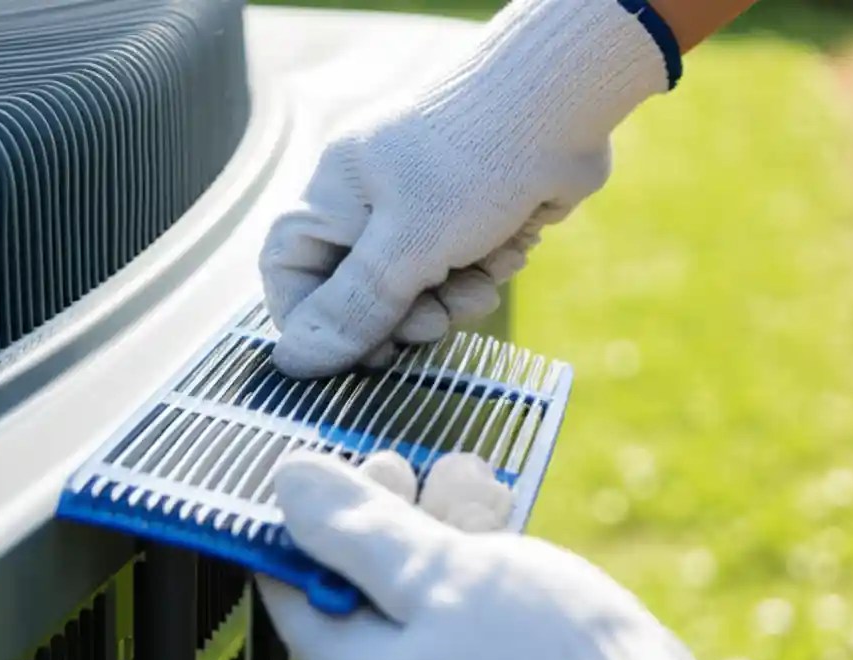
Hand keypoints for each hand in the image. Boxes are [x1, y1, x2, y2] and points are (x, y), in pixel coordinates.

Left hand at [258, 451, 750, 659]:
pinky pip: (472, 610)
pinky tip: (501, 515)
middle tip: (407, 463)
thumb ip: (362, 533)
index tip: (330, 464)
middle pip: (363, 580)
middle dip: (386, 509)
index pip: (295, 584)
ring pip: (424, 586)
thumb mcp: (445, 581)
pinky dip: (483, 559)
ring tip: (467, 478)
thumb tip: (287, 484)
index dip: (304, 516)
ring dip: (441, 521)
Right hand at [259, 0, 678, 377]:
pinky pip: (459, 271)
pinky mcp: (468, 217)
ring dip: (451, 299)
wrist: (564, 104)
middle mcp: (369, 202)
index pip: (288, 270)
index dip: (311, 320)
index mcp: (334, 197)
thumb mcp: (407, 247)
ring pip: (416, 290)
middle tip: (434, 322)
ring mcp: (419, 210)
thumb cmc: (473, 164)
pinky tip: (510, 246)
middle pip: (358, 293)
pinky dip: (483, 271)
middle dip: (400, 317)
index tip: (354, 352)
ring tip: (480, 279)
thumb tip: (292, 363)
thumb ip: (352, 308)